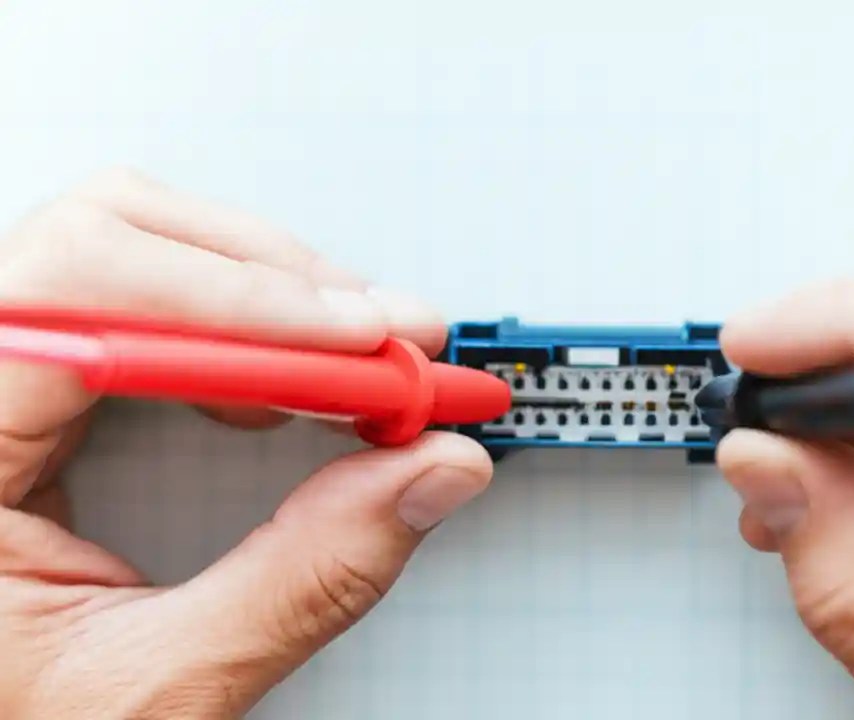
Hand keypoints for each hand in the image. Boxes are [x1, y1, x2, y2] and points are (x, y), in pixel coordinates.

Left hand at [0, 169, 492, 718]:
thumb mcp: (154, 685)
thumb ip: (305, 580)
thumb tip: (430, 472)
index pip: (82, 288)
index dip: (245, 299)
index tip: (366, 341)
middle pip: (106, 237)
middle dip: (269, 284)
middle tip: (385, 339)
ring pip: (126, 248)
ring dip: (262, 295)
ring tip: (350, 364)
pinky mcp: (26, 396)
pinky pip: (131, 302)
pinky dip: (233, 326)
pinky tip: (283, 384)